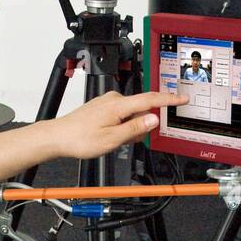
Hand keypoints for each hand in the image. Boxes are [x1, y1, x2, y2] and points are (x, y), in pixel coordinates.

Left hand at [54, 88, 188, 159]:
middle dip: (141, 125)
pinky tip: (109, 136)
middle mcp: (114, 99)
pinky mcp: (102, 107)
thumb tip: (153, 119)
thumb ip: (135, 129)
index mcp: (118, 105)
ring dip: (129, 128)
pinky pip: (120, 115)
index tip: (182, 99)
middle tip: (128, 140)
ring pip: (130, 114)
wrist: (58, 137)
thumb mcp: (112, 139)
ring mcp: (107, 102)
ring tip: (113, 141)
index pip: (150, 99)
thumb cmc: (80, 139)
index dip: (168, 100)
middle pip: (140, 109)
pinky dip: (121, 126)